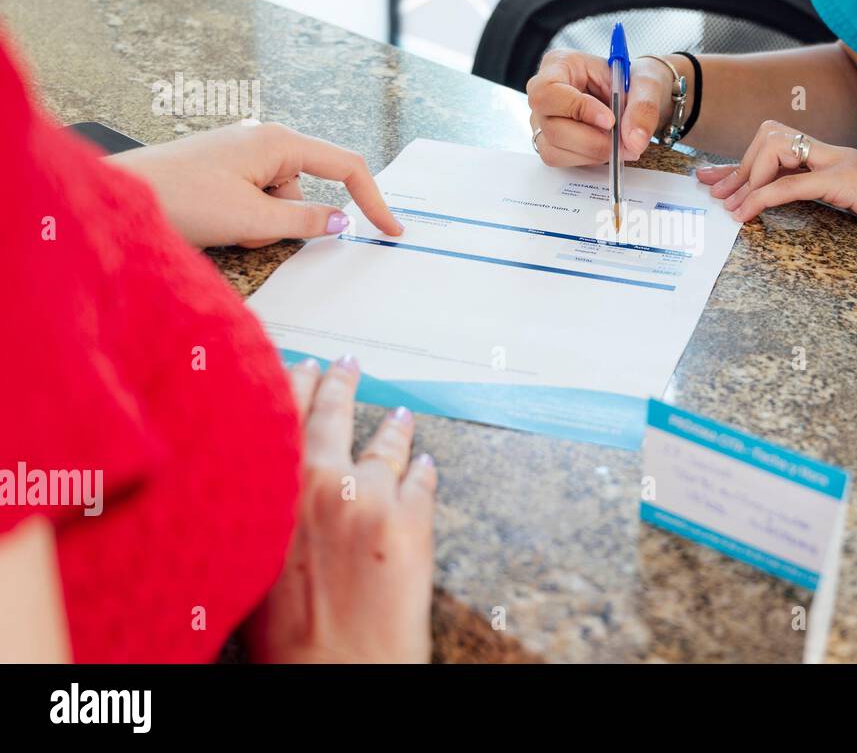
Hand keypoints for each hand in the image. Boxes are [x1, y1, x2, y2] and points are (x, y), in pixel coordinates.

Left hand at [108, 122, 403, 247]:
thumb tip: (341, 221)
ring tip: (222, 228)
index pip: (345, 167)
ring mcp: (241, 157)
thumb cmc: (179, 198)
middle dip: (289, 221)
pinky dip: (245, 222)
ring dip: (262, 226)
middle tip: (250, 233)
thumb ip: (305, 221)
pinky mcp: (223, 173)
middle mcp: (263, 142)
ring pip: (280, 203)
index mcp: (277, 142)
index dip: (373, 200)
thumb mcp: (252, 218)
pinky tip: (214, 225)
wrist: (117, 196)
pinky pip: (255, 203)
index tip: (390, 231)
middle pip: (306, 189)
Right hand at [248, 356, 436, 663]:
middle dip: (338, 384)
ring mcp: (372, 497)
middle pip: (332, 416)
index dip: (294, 386)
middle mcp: (322, 483)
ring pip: (386, 444)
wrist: (337, 670)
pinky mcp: (413, 519)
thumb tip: (264, 489)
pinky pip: (424, 480)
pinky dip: (425, 468)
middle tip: (345, 364)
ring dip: (393, 426)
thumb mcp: (248, 561)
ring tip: (400, 412)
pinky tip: (428, 461)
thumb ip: (261, 512)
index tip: (300, 364)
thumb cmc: (284, 637)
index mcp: (274, 491)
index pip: (283, 418)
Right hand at [525, 49, 670, 166]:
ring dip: (591, 153)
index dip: (578, 109)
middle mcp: (544, 93)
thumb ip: (643, 107)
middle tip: (622, 142)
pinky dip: (588, 159)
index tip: (610, 121)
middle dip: (591, 140)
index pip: (550, 90)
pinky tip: (605, 146)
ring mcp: (543, 120)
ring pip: (553, 148)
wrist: (635, 96)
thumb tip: (635, 140)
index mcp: (559, 64)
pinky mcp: (549, 141)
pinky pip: (560, 160)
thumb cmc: (632, 81)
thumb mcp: (646, 83)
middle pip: (550, 125)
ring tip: (618, 143)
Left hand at [696, 120, 856, 249]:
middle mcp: (834, 154)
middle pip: (770, 136)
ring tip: (732, 207)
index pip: (779, 146)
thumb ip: (840, 205)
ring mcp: (840, 164)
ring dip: (746, 177)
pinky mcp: (847, 182)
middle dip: (736, 166)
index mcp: (836, 160)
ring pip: (775, 147)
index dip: (744, 164)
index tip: (719, 183)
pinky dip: (763, 198)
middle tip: (713, 192)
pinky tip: (746, 215)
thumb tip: (811, 214)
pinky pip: (792, 184)